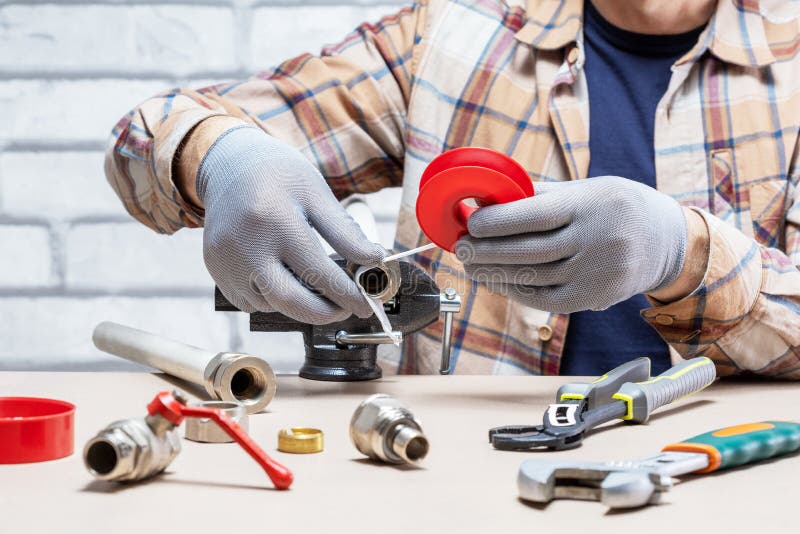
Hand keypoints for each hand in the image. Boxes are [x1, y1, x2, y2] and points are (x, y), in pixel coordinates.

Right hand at [197, 126, 384, 323]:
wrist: (230, 164)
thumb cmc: (279, 176)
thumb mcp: (316, 193)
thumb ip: (345, 231)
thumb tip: (374, 260)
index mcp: (275, 221)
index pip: (318, 273)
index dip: (348, 295)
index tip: (367, 306)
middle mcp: (245, 245)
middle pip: (290, 301)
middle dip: (325, 312)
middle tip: (346, 308)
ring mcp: (225, 261)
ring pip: (271, 305)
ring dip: (299, 305)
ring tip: (316, 287)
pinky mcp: (216, 269)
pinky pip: (250, 301)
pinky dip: (273, 298)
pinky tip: (285, 277)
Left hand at [455, 177, 688, 312]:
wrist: (666, 241)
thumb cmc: (613, 207)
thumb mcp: (585, 190)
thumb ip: (538, 195)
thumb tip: (484, 200)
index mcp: (591, 205)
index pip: (535, 214)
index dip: (498, 221)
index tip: (470, 223)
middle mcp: (597, 240)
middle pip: (530, 250)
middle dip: (487, 251)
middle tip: (460, 249)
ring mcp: (597, 273)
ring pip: (534, 276)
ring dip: (495, 273)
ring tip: (471, 265)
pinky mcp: (595, 298)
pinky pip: (545, 298)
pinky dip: (515, 290)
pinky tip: (495, 282)